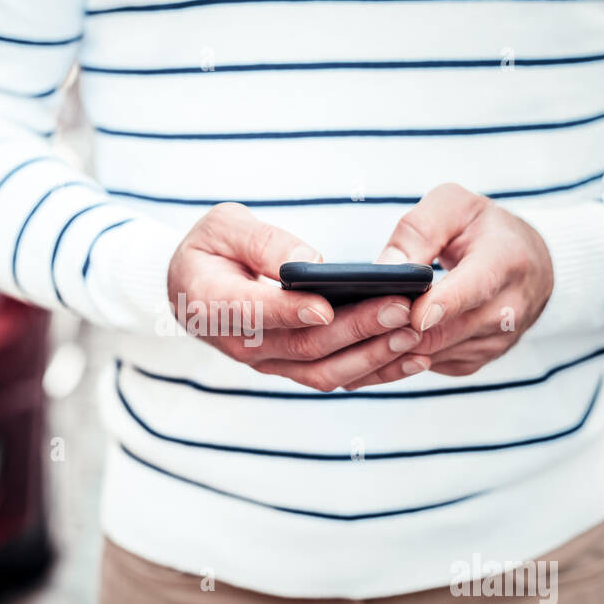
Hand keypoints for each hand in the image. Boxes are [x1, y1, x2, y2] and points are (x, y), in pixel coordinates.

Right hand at [166, 202, 425, 390]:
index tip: (327, 304)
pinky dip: (374, 369)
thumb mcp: (222, 227)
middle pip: (302, 345)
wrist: (191, 289)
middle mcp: (240, 343)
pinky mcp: (290, 369)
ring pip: (322, 371)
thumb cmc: (210, 249)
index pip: (254, 312)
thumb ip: (261, 241)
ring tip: (413, 333)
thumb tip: (307, 263)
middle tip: (400, 307)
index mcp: (211, 303)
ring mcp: (266, 362)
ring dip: (371, 356)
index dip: (291, 311)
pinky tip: (411, 355)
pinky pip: (333, 377)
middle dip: (354, 329)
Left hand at [344, 184, 552, 387]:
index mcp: (506, 262)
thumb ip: (420, 230)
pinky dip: (398, 356)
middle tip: (349, 322)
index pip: (474, 289)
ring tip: (349, 334)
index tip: (412, 314)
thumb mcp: (455, 206)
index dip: (442, 305)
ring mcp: (494, 342)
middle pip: (445, 332)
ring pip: (431, 355)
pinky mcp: (476, 360)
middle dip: (396, 329)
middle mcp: (508, 309)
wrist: (529, 265)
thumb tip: (384, 268)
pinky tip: (370, 343)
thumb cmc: (485, 229)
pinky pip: (430, 365)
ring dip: (390, 347)